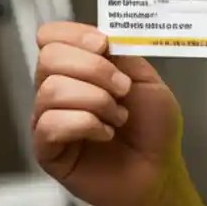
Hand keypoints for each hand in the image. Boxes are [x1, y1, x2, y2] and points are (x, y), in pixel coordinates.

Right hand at [33, 22, 183, 205]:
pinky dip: (86, 124)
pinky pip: (50, 124)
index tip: (104, 46)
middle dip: (94, 69)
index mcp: (79, 68)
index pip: (51, 36)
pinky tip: (105, 134)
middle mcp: (58, 90)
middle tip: (122, 90)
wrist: (159, 171)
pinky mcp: (46, 149)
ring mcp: (48, 119)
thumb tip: (99, 37)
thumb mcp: (147, 80)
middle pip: (49, 57)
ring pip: (51, 89)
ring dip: (96, 100)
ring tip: (118, 117)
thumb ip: (121, 56)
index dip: (74, 35)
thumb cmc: (153, 130)